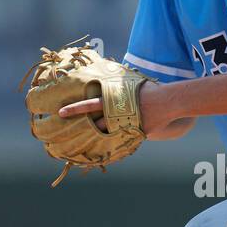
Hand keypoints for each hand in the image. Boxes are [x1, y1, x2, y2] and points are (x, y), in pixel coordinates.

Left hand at [59, 80, 175, 136]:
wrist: (166, 101)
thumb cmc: (148, 89)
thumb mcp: (130, 83)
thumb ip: (118, 85)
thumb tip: (110, 74)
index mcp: (112, 100)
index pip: (89, 105)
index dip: (74, 109)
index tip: (61, 112)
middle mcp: (115, 113)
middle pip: (93, 122)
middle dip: (78, 126)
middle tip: (64, 129)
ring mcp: (123, 125)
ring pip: (105, 132)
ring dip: (93, 137)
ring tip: (80, 144)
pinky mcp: (132, 133)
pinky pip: (120, 140)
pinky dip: (112, 144)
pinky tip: (103, 152)